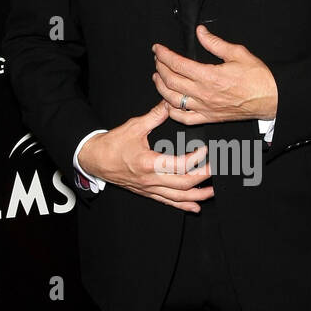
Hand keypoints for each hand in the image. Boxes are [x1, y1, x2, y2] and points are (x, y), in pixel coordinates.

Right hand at [76, 101, 213, 212]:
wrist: (94, 160)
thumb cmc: (112, 144)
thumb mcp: (133, 126)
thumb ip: (155, 115)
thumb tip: (170, 103)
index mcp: (148, 163)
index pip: (179, 165)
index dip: (196, 159)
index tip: (205, 150)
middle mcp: (150, 179)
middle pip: (183, 184)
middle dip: (202, 178)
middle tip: (216, 169)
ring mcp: (149, 188)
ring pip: (178, 197)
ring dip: (197, 195)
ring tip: (212, 191)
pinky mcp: (147, 192)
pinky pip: (167, 202)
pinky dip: (182, 205)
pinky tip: (195, 206)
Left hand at [152, 25, 277, 124]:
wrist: (270, 98)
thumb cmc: (257, 77)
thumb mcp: (237, 53)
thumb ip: (215, 43)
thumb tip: (200, 32)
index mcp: (210, 76)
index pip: (178, 64)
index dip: (164, 55)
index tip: (157, 49)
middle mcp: (204, 93)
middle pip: (171, 81)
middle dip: (160, 68)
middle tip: (158, 60)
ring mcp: (205, 108)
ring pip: (173, 100)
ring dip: (161, 88)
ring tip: (158, 78)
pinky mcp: (209, 118)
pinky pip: (185, 118)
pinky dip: (172, 112)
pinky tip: (168, 103)